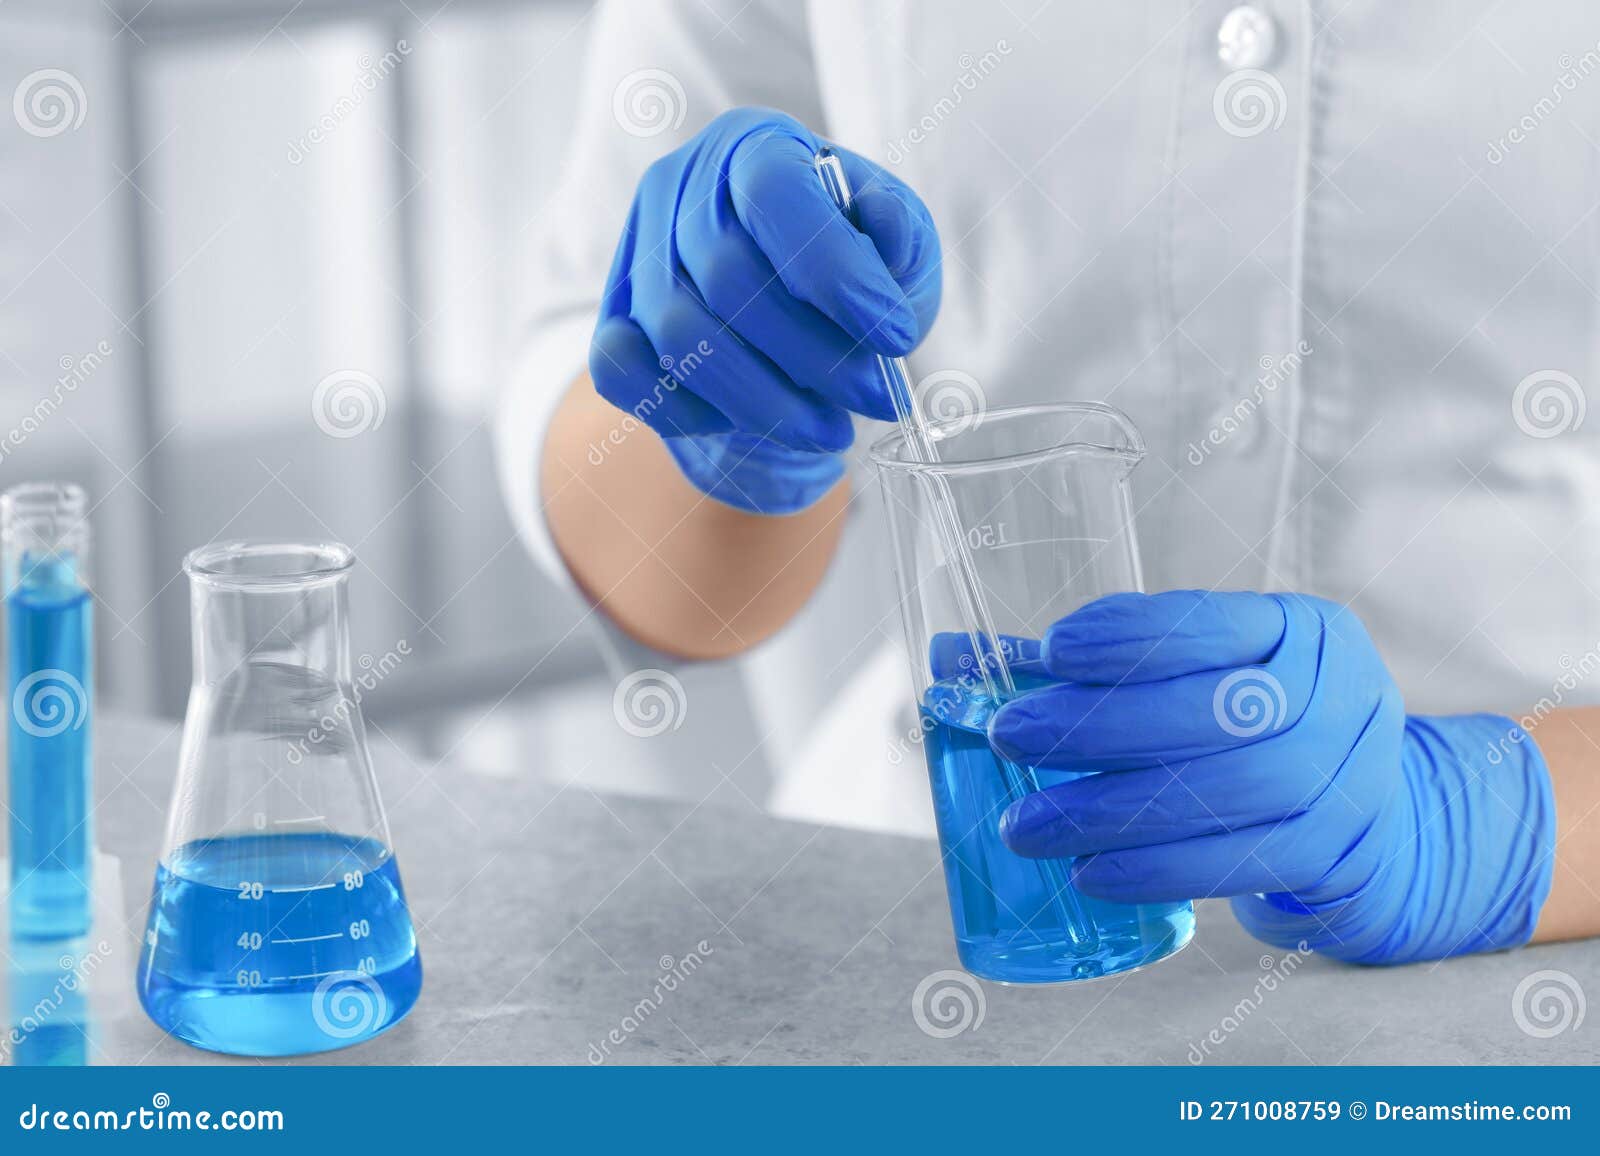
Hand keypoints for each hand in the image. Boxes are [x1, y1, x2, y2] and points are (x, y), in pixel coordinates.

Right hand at [589, 107, 939, 513]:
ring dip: (763, 400)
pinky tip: (753, 427)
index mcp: (754, 145)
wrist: (792, 326)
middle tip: (875, 397)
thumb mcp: (898, 246)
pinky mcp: (611, 320)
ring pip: (678, 334)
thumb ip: (898, 236)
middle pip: (727, 275)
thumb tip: (884, 230)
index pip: (774, 192)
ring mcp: (636, 255)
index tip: (897, 336)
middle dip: (814, 353)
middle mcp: (680, 186)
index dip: (837, 270)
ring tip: (830, 429)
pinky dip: (688, 412)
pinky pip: (621, 371)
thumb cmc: (851, 275)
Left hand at [988, 590, 1555, 963]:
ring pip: (1224, 791)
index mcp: (1300, 629)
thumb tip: (946, 660)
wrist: (1373, 815)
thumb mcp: (1197, 677)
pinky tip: (1087, 875)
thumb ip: (1083, 669)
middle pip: (1212, 709)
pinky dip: (1155, 870)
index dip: (1130, 636)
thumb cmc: (1248, 728)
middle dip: (1097, 725)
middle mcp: (1338, 693)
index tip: (1050, 652)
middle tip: (1007, 737)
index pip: (1212, 622)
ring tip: (1023, 824)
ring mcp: (1348, 776)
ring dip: (1110, 810)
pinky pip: (1237, 863)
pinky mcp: (1333, 853)